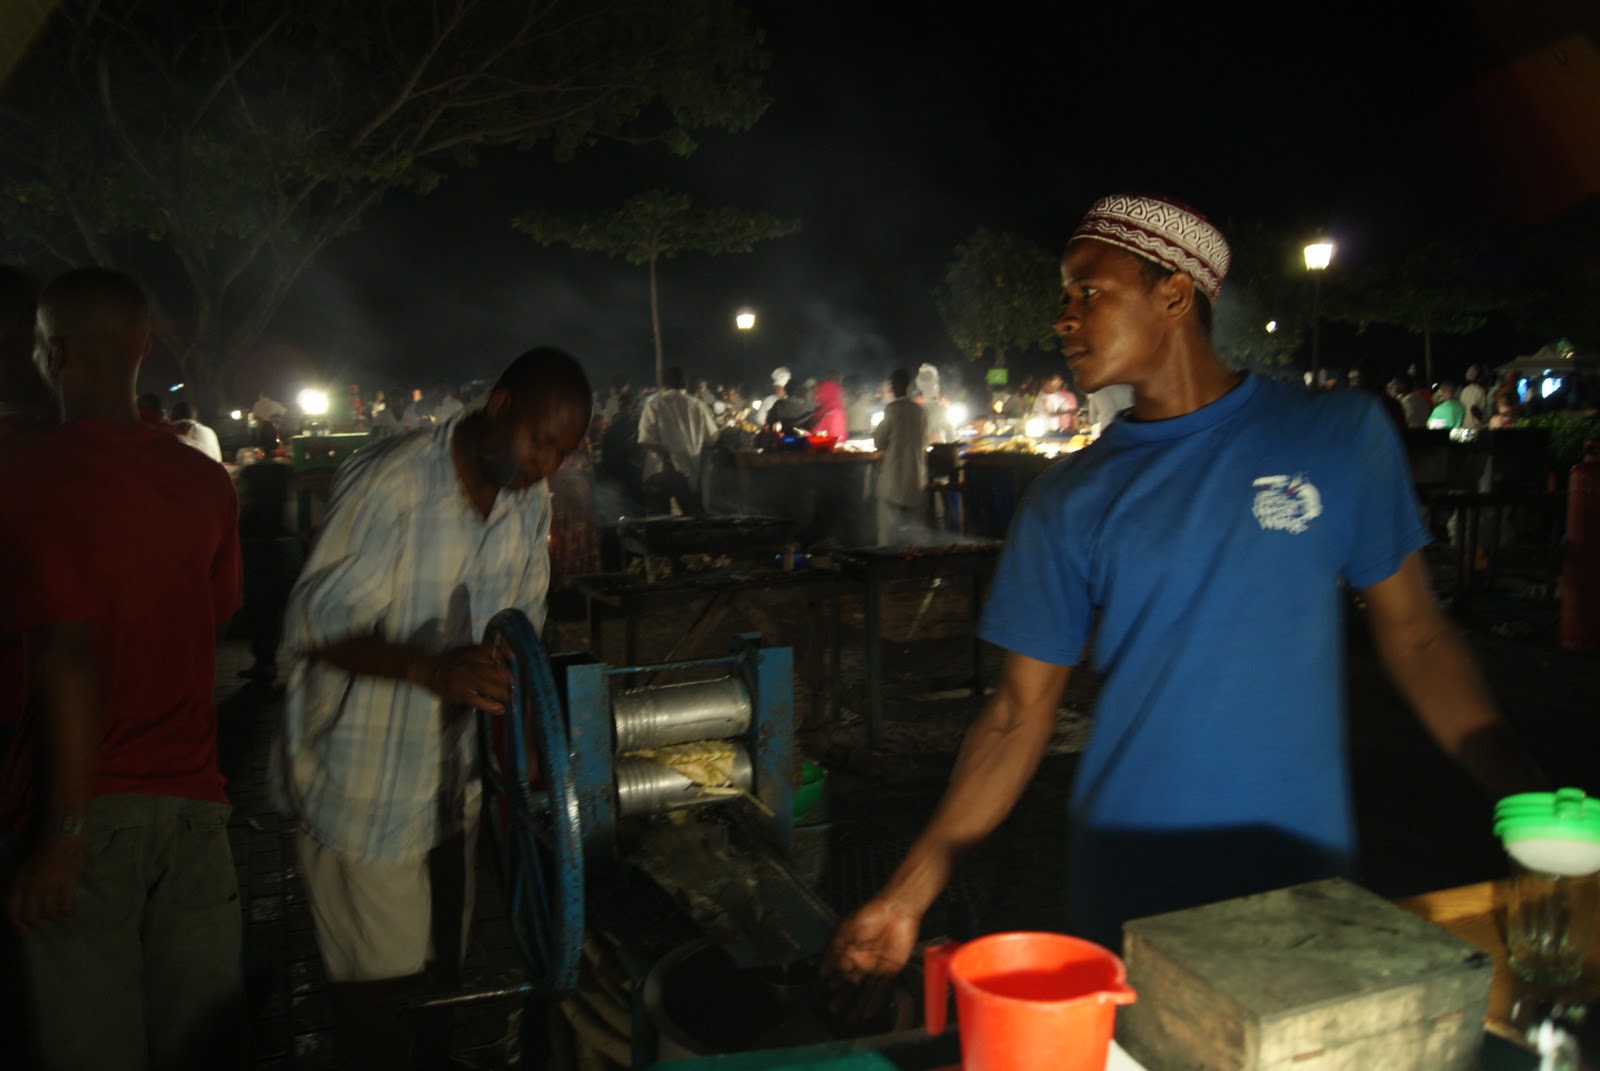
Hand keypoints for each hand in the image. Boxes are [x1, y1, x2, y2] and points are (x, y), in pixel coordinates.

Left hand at [7, 836, 87, 928]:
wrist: (60, 841)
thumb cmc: (40, 858)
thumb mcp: (22, 873)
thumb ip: (19, 891)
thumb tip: (19, 914)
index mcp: (19, 882)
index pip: (12, 909)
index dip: (17, 924)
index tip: (24, 931)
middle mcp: (32, 884)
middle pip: (30, 915)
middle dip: (38, 924)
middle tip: (45, 926)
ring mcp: (50, 883)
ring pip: (48, 911)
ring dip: (55, 918)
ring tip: (60, 917)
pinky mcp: (66, 880)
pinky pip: (65, 903)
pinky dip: (68, 910)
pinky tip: (70, 910)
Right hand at [415, 644, 511, 713]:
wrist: (428, 669)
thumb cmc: (449, 660)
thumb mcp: (464, 649)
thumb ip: (482, 650)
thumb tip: (505, 651)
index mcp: (470, 653)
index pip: (490, 650)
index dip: (504, 654)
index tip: (514, 658)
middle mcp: (467, 664)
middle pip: (491, 669)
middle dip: (506, 676)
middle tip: (516, 682)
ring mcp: (463, 680)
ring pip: (486, 685)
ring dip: (501, 692)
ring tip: (512, 696)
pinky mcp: (459, 694)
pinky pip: (476, 700)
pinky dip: (489, 706)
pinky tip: (500, 709)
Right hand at [821, 895, 921, 1015]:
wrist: (896, 911)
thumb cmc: (870, 914)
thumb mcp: (844, 932)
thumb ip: (834, 952)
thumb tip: (823, 970)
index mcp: (849, 950)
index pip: (839, 971)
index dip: (833, 983)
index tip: (826, 993)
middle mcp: (862, 960)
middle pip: (851, 983)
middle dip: (843, 997)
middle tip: (835, 1009)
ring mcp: (876, 966)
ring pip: (866, 990)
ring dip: (859, 1004)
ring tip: (851, 1018)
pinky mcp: (891, 970)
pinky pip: (882, 989)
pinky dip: (875, 1002)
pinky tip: (868, 1012)